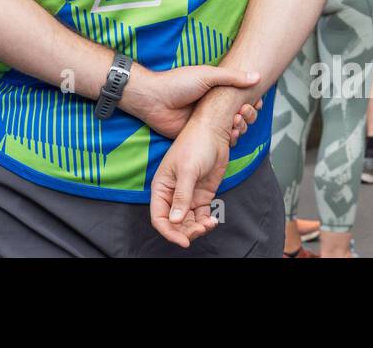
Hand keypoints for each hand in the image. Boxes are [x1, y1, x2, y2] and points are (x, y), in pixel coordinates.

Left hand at [124, 64, 260, 140]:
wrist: (154, 100)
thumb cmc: (177, 83)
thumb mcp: (207, 75)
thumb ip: (232, 77)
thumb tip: (257, 77)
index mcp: (215, 90)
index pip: (239, 96)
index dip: (251, 100)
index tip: (257, 101)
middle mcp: (212, 106)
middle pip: (239, 113)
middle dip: (247, 115)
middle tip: (244, 112)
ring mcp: (206, 122)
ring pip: (231, 128)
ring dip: (240, 127)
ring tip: (236, 122)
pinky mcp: (199, 136)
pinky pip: (219, 141)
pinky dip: (228, 140)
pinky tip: (231, 135)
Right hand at [149, 112, 231, 247]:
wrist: (213, 132)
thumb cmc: (195, 144)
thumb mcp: (187, 170)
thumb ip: (181, 196)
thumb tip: (176, 221)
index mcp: (161, 188)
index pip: (159, 217)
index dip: (169, 232)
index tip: (183, 241)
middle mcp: (172, 194)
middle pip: (174, 223)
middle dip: (186, 232)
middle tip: (200, 230)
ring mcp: (188, 196)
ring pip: (188, 222)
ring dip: (197, 228)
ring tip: (209, 225)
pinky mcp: (202, 195)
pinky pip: (201, 215)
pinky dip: (206, 222)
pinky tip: (213, 220)